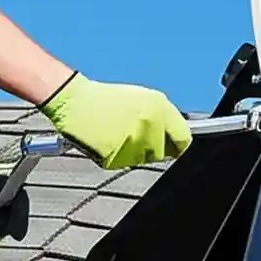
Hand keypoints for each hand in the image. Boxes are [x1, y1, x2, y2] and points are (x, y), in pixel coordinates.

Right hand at [39, 71, 192, 168]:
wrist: (76, 102)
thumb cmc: (107, 98)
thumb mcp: (143, 97)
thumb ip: (164, 116)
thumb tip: (176, 134)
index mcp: (159, 109)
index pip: (184, 139)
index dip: (178, 142)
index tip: (175, 144)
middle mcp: (150, 127)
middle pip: (164, 153)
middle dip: (154, 146)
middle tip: (137, 134)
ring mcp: (134, 144)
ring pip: (144, 159)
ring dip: (136, 151)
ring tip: (119, 132)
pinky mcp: (117, 158)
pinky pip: (125, 162)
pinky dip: (119, 155)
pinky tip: (109, 139)